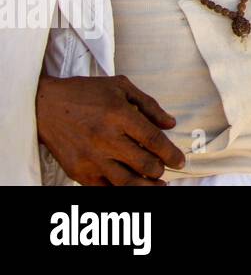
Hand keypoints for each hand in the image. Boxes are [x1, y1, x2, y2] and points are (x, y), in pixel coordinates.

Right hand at [36, 74, 186, 185]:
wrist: (44, 105)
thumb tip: (171, 124)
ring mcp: (91, 158)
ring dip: (146, 186)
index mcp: (119, 115)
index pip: (153, 140)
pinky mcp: (78, 171)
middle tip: (165, 170)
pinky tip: (132, 186)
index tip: (180, 161)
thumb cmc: (85, 93)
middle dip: (160, 170)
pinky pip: (104, 188)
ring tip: (157, 185)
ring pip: (126, 182)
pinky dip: (121, 190)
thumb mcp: (120, 87)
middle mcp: (106, 139)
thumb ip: (149, 105)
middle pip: (144, 164)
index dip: (171, 153)